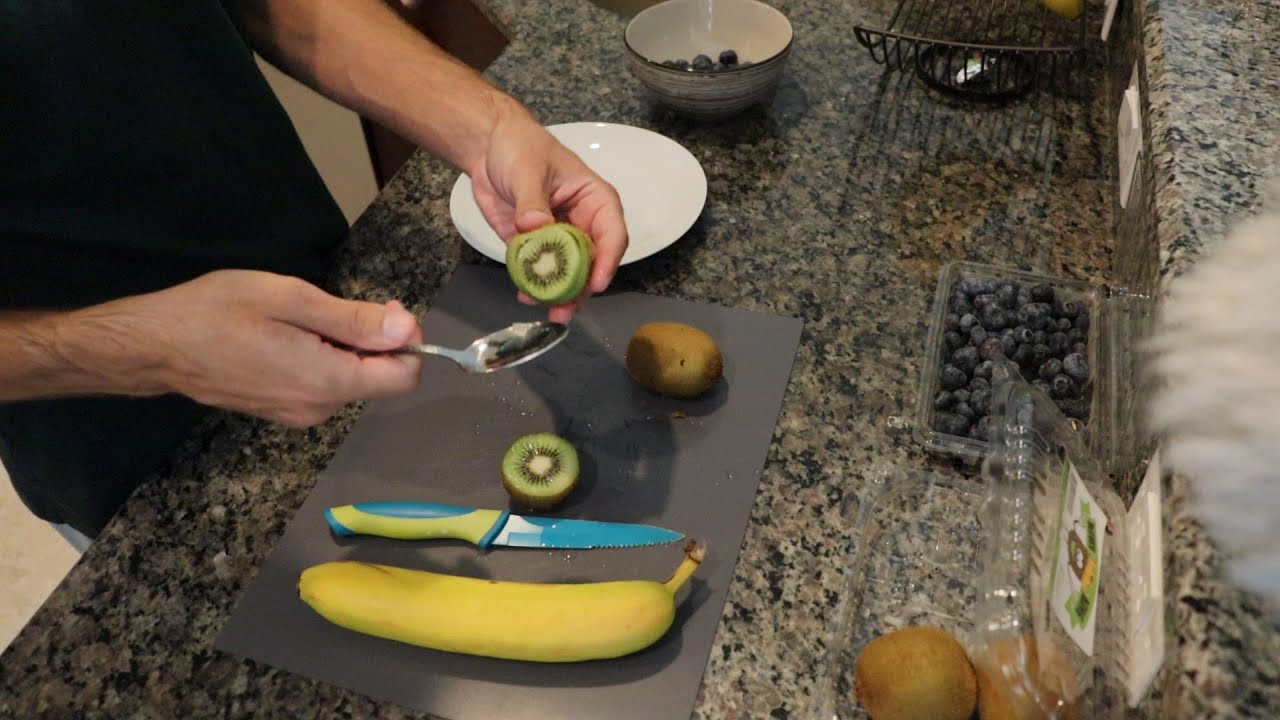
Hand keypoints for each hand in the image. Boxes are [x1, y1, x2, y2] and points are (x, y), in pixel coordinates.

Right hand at [99, 270, 423, 427]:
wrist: (154, 345)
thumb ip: (353, 319)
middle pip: (379, 378)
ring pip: (350, 379)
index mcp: (327, 382)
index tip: (382, 310)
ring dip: (342, 347)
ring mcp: (298, 414)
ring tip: (298, 320)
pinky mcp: (281, 411)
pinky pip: (323, 384)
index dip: (407, 341)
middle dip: (371, 340)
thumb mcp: (290, 299)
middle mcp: (319, 408)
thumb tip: (406, 329)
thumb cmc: (216, 313)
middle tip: (330, 306)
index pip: (404, 377)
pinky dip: (321, 358)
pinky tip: (286, 337)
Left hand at [466, 104, 627, 322]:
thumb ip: (532, 200)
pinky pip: (540, 272)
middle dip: (581, 289)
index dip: (607, 261)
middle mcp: (583, 224)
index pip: (612, 234)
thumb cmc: (519, 146)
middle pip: (592, 263)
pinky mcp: (534, 247)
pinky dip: (535, 286)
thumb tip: (536, 227)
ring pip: (568, 274)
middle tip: (565, 309)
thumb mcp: (527, 169)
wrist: (487, 147)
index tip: (596, 283)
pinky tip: (525, 294)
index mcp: (595, 201)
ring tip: (548, 311)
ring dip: (559, 295)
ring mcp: (559, 238)